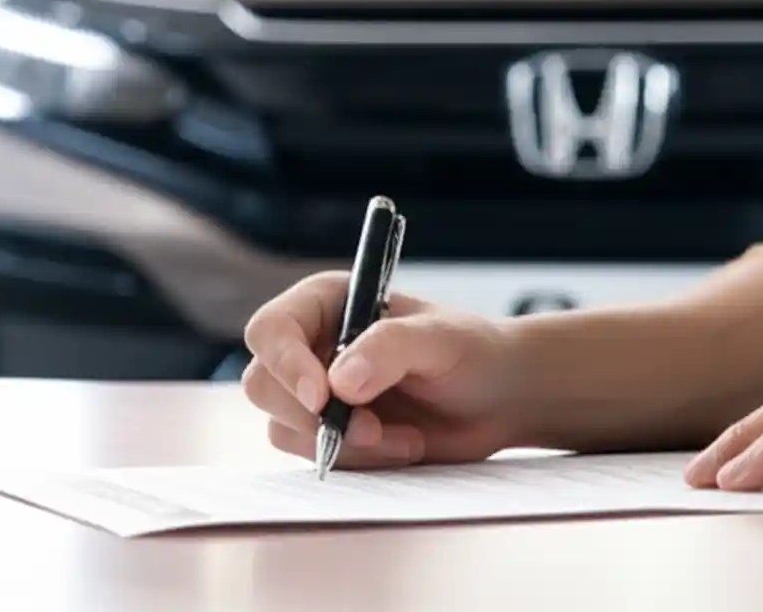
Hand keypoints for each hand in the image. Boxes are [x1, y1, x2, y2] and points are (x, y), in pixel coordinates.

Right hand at [242, 272, 520, 468]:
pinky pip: (314, 456)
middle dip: (313, 416)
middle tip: (374, 428)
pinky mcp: (329, 433)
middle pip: (263, 384)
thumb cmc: (473, 352)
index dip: (285, 364)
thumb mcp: (442, 338)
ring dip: (345, 443)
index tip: (322, 398)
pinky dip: (358, 460)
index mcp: (327, 303)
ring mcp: (316, 392)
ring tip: (405, 437)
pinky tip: (403, 445)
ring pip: (284, 428)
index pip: (272, 330)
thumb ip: (390, 347)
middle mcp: (311, 345)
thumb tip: (339, 381)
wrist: (499, 398)